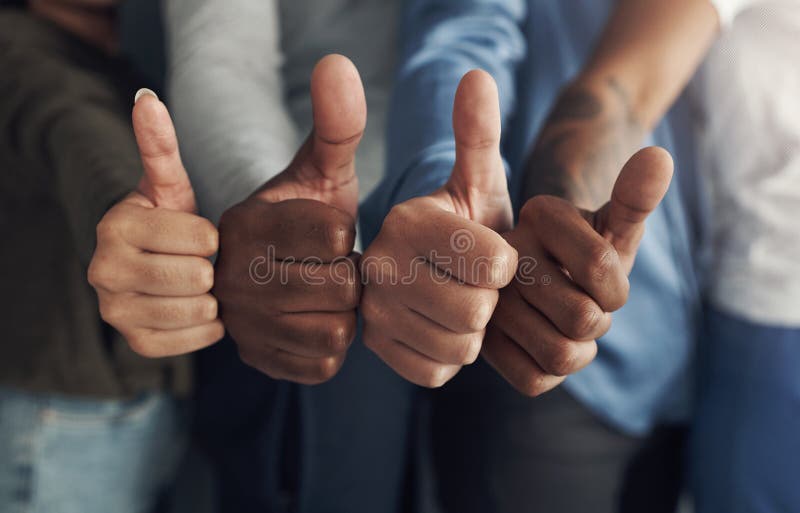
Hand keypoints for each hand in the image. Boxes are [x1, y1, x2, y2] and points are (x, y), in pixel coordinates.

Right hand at [88, 89, 223, 356]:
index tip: (202, 235)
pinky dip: (206, 327)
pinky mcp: (134, 342)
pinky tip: (201, 309)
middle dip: (211, 268)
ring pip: (197, 310)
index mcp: (116, 226)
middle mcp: (104, 271)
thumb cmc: (169, 220)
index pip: (201, 237)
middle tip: (201, 262)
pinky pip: (190, 341)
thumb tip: (146, 97)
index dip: (213, 236)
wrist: (151, 266)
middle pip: (198, 276)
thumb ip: (160, 146)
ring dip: (211, 299)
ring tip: (200, 284)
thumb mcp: (168, 184)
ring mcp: (115, 311)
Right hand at [213, 55, 363, 384]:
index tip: (331, 230)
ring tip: (328, 290)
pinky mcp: (260, 360)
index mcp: (248, 222)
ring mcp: (243, 324)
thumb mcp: (319, 169)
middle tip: (336, 265)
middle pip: (340, 286)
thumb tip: (338, 64)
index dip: (347, 232)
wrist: (271, 272)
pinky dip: (333, 343)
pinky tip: (320, 319)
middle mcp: (234, 276)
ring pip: (335, 329)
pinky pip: (325, 362)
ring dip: (345, 310)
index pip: (335, 231)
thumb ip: (335, 124)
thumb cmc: (304, 215)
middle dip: (350, 275)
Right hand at [361, 70, 517, 386]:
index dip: (506, 264)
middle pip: (476, 311)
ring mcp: (368, 312)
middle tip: (471, 282)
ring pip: (459, 347)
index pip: (495, 262)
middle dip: (488, 301)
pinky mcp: (373, 350)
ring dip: (472, 332)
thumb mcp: (472, 180)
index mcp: (405, 220)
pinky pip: (436, 371)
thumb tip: (477, 77)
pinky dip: (447, 357)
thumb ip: (476, 133)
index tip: (491, 253)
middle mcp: (375, 266)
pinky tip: (437, 328)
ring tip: (455, 302)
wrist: (421, 270)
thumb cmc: (457, 225)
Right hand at [484, 147, 672, 395]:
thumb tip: (659, 157)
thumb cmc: (586, 253)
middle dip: (598, 321)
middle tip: (581, 305)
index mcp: (538, 214)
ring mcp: (485, 300)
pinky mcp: (479, 342)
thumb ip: (635, 197)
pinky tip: (541, 344)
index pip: (601, 267)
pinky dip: (551, 372)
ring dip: (578, 351)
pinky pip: (535, 380)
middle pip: (583, 319)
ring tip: (563, 326)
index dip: (616, 289)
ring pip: (560, 355)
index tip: (601, 280)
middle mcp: (503, 255)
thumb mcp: (613, 226)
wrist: (541, 280)